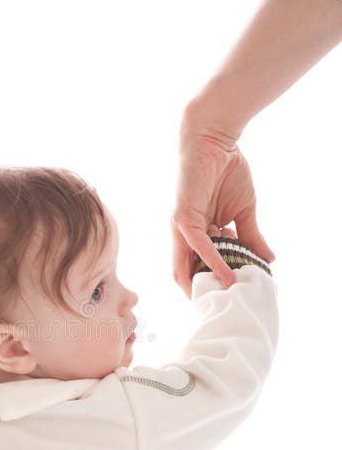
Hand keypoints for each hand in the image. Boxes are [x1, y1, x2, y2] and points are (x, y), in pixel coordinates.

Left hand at [172, 118, 275, 298]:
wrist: (216, 140)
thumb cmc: (226, 171)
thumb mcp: (244, 211)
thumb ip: (251, 237)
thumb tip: (268, 260)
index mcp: (197, 232)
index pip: (198, 266)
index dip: (209, 284)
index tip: (226, 301)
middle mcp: (184, 233)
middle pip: (184, 272)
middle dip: (199, 293)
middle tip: (218, 310)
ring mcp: (181, 226)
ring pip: (184, 264)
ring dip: (202, 283)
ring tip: (221, 301)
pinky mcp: (182, 216)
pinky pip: (197, 245)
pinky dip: (211, 261)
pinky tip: (225, 273)